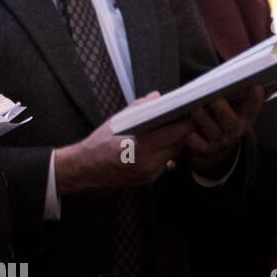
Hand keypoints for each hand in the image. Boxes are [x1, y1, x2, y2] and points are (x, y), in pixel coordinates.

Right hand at [54, 92, 192, 194]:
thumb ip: (139, 108)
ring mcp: (150, 173)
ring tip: (172, 129)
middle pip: (181, 144)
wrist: (85, 168)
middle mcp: (149, 162)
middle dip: (184, 131)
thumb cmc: (99, 143)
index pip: (178, 132)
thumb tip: (157, 97)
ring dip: (176, 142)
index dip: (187, 122)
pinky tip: (159, 144)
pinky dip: (165, 152)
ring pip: (175, 154)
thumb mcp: (116, 121)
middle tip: (185, 118)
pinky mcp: (150, 179)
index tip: (191, 112)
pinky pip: (165, 162)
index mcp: (141, 146)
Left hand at [182, 86, 261, 177]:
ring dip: (203, 119)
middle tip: (213, 99)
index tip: (255, 87)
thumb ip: (265, 91)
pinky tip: (188, 135)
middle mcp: (234, 130)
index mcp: (245, 117)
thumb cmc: (232, 117)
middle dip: (221, 109)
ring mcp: (219, 140)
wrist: (219, 148)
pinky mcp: (204, 148)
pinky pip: (199, 146)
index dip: (255, 99)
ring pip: (212, 131)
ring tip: (195, 109)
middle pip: (230, 121)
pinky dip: (194, 141)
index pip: (253, 108)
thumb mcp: (246, 106)